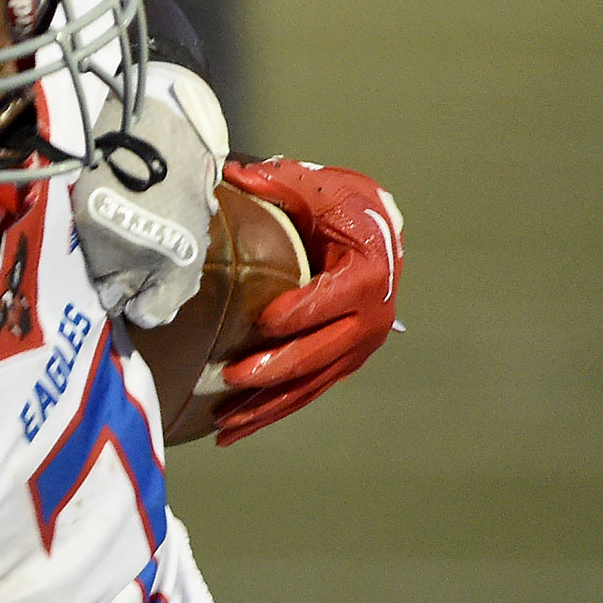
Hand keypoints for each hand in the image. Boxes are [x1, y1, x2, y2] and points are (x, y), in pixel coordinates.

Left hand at [74, 66, 229, 328]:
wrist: (146, 112)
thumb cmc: (116, 180)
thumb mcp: (98, 234)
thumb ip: (108, 274)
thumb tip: (114, 299)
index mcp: (177, 269)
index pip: (156, 314)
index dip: (129, 308)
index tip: (109, 295)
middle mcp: (198, 248)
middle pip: (173, 287)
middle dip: (145, 286)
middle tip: (115, 273)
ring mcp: (202, 216)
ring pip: (179, 253)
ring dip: (154, 255)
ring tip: (126, 240)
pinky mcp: (200, 186)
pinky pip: (182, 221)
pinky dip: (163, 223)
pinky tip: (143, 208)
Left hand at [215, 159, 403, 444]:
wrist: (377, 232)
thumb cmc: (342, 206)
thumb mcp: (316, 187)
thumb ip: (278, 182)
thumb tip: (231, 173)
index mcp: (367, 274)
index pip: (329, 299)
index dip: (299, 312)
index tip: (264, 321)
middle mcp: (371, 319)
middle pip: (319, 352)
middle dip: (275, 368)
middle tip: (231, 377)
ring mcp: (358, 347)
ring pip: (310, 385)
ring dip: (267, 407)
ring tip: (225, 425)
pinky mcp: (343, 364)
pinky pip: (306, 393)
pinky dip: (271, 412)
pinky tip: (234, 429)